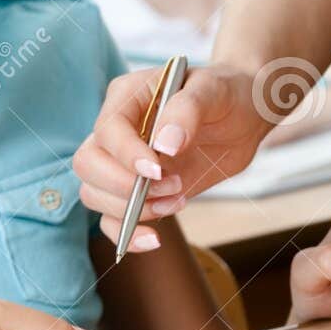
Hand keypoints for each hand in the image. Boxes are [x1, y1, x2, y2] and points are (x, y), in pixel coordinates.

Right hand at [74, 64, 274, 245]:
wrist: (242, 116)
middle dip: (123, 186)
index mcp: (127, 97)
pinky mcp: (136, 190)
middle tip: (170, 186)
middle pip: (88, 164)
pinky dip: (127, 234)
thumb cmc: (225, 94)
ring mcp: (122, 162)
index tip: (157, 171)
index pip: (107, 129)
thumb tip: (164, 145)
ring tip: (178, 200)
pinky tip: (154, 239)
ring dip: (132, 208)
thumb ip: (186, 110)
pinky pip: (112, 218)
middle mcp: (116, 130)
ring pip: (94, 193)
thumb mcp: (213, 91)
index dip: (125, 154)